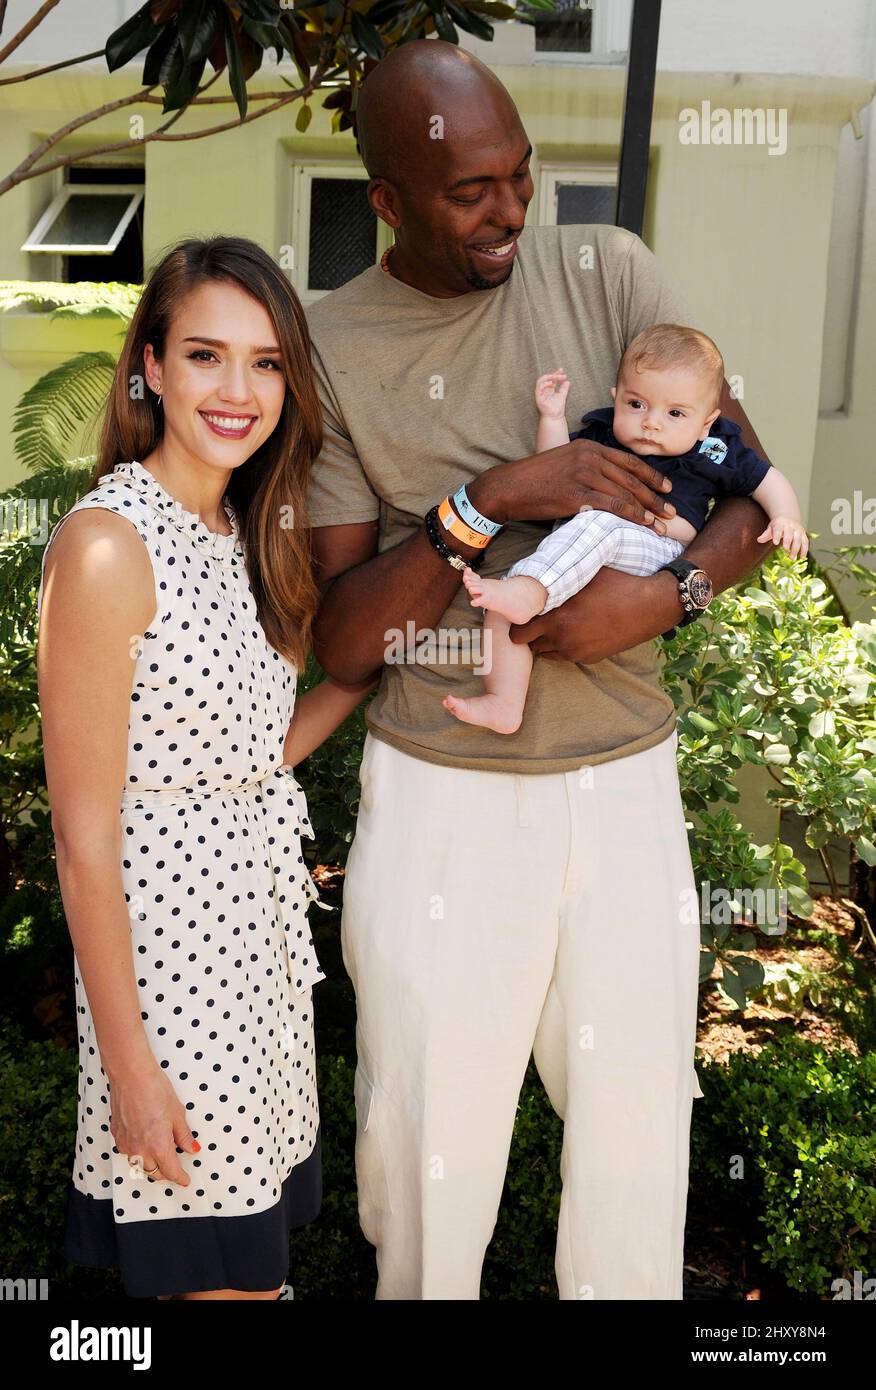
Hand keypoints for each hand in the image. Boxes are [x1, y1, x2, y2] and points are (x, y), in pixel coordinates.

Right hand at [108, 1059, 198, 1185]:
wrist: (130, 1075)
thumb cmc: (155, 1090)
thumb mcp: (177, 1113)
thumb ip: (184, 1136)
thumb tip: (193, 1149)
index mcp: (159, 1146)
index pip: (171, 1172)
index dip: (180, 1178)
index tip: (185, 1180)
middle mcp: (140, 1150)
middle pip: (154, 1173)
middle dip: (166, 1173)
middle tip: (175, 1168)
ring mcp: (126, 1144)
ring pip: (139, 1165)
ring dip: (150, 1165)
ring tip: (159, 1157)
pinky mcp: (117, 1135)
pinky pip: (128, 1152)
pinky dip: (137, 1153)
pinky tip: (143, 1143)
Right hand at [469, 437, 675, 533]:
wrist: (510, 486)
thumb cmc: (536, 478)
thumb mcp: (565, 461)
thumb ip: (588, 466)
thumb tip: (608, 481)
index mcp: (590, 447)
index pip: (629, 461)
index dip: (652, 476)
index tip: (667, 488)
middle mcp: (590, 457)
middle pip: (632, 479)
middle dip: (655, 497)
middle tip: (671, 512)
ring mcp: (584, 475)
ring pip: (626, 494)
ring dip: (648, 511)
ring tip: (661, 525)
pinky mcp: (577, 495)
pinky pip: (613, 506)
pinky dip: (632, 516)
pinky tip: (642, 525)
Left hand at [509, 567, 681, 664]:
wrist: (651, 605)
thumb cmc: (618, 582)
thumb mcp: (585, 573)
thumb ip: (558, 578)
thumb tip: (537, 572)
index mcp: (557, 617)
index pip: (518, 631)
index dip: (517, 621)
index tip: (521, 612)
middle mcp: (563, 638)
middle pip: (528, 645)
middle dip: (528, 632)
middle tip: (535, 619)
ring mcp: (576, 651)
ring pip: (545, 652)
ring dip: (545, 640)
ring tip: (556, 624)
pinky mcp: (589, 658)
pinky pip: (565, 656)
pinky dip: (563, 646)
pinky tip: (574, 631)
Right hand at [534, 369, 570, 419]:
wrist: (555, 417)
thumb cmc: (557, 408)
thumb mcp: (563, 396)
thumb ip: (564, 389)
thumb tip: (567, 381)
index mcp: (549, 390)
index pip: (551, 379)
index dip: (556, 373)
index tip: (562, 370)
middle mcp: (544, 391)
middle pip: (546, 378)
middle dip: (553, 374)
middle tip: (562, 374)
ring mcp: (540, 394)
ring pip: (540, 381)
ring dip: (548, 377)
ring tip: (556, 377)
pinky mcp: (538, 398)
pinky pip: (538, 388)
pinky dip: (544, 384)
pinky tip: (552, 383)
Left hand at [757, 515, 808, 558]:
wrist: (788, 519)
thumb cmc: (777, 526)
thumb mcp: (770, 528)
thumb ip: (765, 535)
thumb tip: (759, 540)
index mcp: (781, 524)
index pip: (778, 529)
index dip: (777, 535)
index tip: (775, 543)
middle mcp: (790, 526)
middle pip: (790, 534)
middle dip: (788, 541)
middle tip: (785, 549)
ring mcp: (798, 530)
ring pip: (798, 539)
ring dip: (796, 548)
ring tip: (792, 558)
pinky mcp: (803, 535)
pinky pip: (805, 542)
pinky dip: (804, 550)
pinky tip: (802, 557)